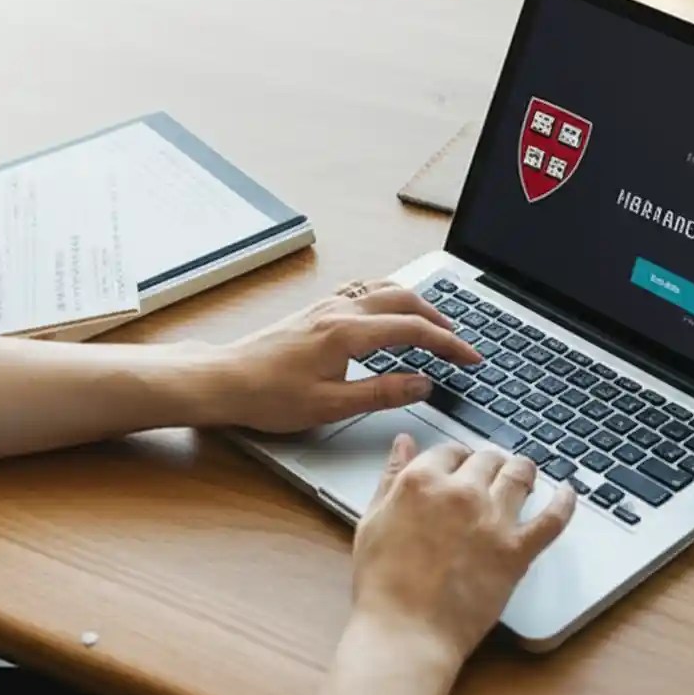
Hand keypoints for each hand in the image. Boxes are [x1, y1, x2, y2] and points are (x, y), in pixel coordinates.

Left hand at [211, 282, 479, 431]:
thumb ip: (382, 392)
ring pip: (384, 289)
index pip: (413, 330)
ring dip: (415, 304)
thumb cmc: (268, 396)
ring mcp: (327, 306)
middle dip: (439, 319)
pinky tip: (389, 311)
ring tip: (434, 324)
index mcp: (348, 333)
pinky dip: (388, 297)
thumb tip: (422, 384)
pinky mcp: (316, 311)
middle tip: (459, 343)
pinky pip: (363, 291)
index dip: (449, 344)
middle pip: (405, 300)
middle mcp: (340, 311)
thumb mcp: (331, 406)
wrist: (222, 380)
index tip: (471, 358)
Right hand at [350, 435, 575, 667]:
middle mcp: (461, 492)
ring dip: (523, 470)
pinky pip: (552, 518)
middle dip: (488, 464)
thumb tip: (404, 442)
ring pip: (520, 475)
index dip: (456, 457)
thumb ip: (391, 476)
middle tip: (489, 474)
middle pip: (487, 459)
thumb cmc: (383, 585)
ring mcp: (492, 520)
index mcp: (422, 481)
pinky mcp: (517, 550)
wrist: (406, 632)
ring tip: (523, 476)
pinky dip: (564, 502)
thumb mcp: (373, 520)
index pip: (450, 450)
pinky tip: (567, 493)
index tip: (459, 466)